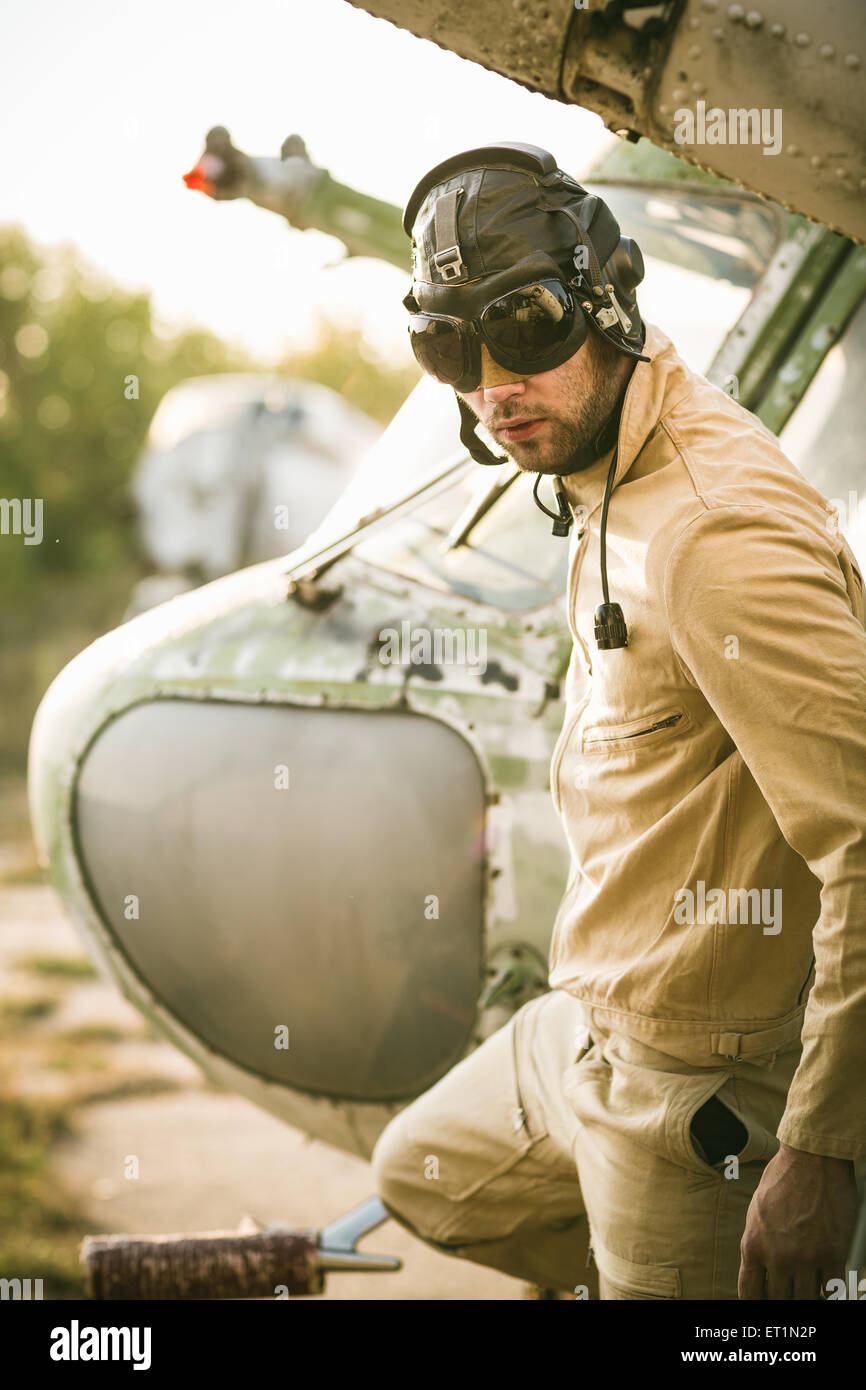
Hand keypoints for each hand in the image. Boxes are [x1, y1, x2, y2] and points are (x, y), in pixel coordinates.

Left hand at [739, 1142, 857, 1298]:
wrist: (811, 1158)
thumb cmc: (783, 1178)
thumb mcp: (757, 1211)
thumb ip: (759, 1241)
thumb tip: (762, 1266)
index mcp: (752, 1245)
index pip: (750, 1292)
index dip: (758, 1302)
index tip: (765, 1302)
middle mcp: (777, 1257)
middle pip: (780, 1298)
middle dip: (785, 1296)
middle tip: (791, 1291)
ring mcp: (806, 1258)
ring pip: (807, 1298)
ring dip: (809, 1294)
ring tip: (810, 1284)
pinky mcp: (833, 1254)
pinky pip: (832, 1289)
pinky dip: (831, 1290)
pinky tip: (829, 1285)